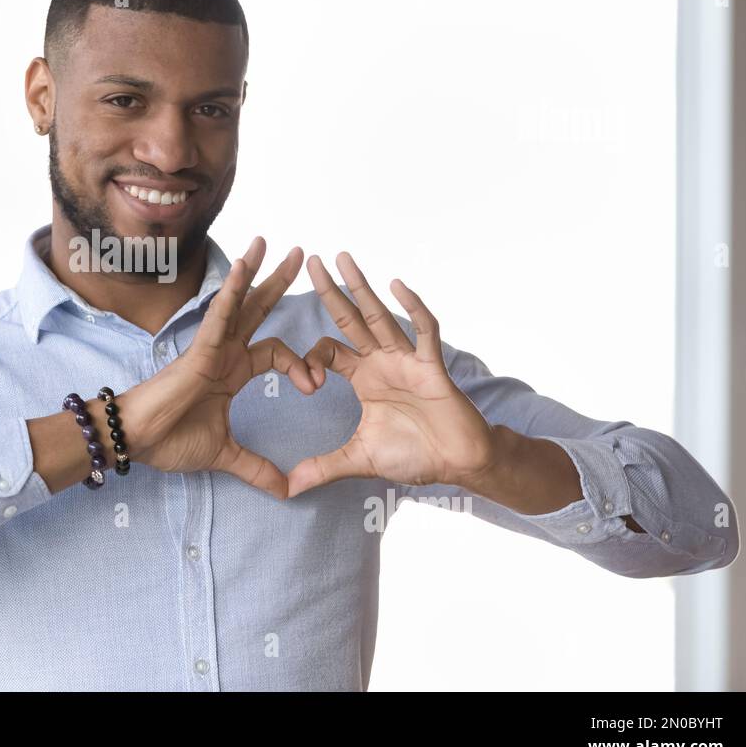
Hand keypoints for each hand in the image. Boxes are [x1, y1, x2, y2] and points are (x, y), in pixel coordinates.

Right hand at [120, 237, 319, 498]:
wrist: (137, 441)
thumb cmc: (171, 440)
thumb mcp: (226, 455)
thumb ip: (257, 469)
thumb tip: (286, 492)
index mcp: (233, 370)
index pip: (276, 351)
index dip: (300, 365)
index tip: (314, 387)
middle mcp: (224, 352)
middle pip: (258, 309)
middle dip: (279, 281)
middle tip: (303, 253)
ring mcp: (211, 347)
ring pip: (239, 303)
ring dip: (255, 272)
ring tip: (272, 243)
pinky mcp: (199, 350)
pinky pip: (219, 316)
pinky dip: (232, 293)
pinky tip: (244, 268)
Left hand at [287, 251, 495, 497]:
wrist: (458, 463)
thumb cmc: (414, 454)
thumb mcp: (359, 460)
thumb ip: (323, 468)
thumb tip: (288, 488)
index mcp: (363, 377)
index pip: (330, 350)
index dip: (312, 357)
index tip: (307, 382)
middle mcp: (382, 360)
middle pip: (350, 318)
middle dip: (331, 291)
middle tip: (311, 260)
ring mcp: (408, 359)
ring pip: (381, 316)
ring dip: (363, 287)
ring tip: (344, 257)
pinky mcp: (432, 366)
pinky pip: (424, 331)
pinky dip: (413, 308)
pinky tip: (398, 285)